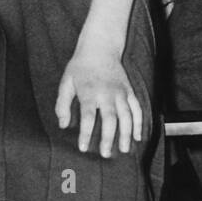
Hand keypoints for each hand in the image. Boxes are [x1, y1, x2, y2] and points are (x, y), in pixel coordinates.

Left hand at [56, 42, 144, 157]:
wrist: (100, 46)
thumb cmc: (80, 66)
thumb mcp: (66, 82)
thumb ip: (62, 104)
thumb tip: (63, 125)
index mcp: (89, 91)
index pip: (88, 116)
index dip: (86, 133)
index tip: (84, 148)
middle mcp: (107, 92)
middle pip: (110, 118)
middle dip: (108, 137)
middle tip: (105, 154)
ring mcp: (120, 91)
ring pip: (127, 115)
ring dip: (126, 133)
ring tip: (124, 150)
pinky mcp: (129, 90)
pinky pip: (137, 108)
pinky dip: (139, 122)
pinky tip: (138, 136)